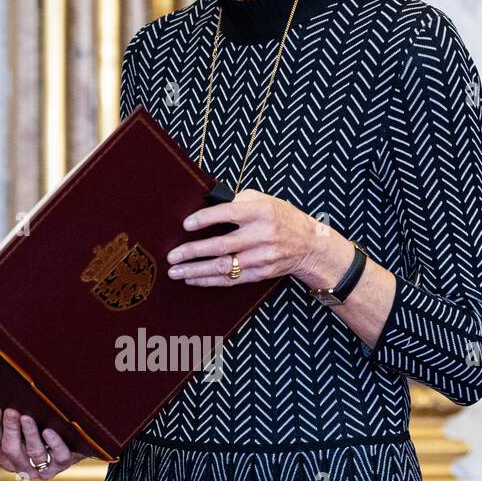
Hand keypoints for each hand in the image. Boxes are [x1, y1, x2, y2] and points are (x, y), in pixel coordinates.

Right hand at [0, 405, 85, 478]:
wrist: (71, 443)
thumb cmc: (40, 426)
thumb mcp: (22, 426)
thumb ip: (12, 417)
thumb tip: (5, 396)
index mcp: (7, 457)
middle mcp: (23, 466)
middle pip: (11, 449)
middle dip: (10, 428)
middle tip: (11, 410)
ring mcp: (43, 467)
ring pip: (34, 453)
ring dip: (30, 434)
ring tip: (27, 417)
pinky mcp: (63, 463)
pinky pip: (59, 455)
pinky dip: (53, 443)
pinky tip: (49, 431)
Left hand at [165, 188, 352, 288]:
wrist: (309, 244)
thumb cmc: (281, 217)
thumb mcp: (263, 200)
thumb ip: (237, 201)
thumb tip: (206, 204)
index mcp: (261, 212)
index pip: (229, 213)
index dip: (206, 219)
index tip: (186, 224)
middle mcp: (262, 235)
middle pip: (222, 245)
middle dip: (193, 252)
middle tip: (172, 255)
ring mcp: (262, 257)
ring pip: (224, 267)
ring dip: (196, 270)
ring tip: (175, 271)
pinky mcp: (261, 273)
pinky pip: (231, 279)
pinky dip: (209, 281)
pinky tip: (192, 279)